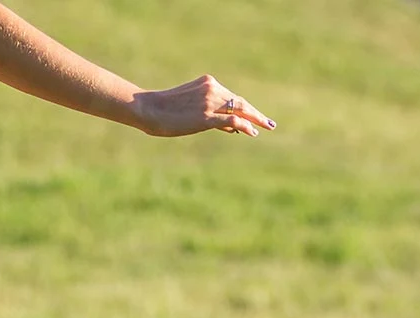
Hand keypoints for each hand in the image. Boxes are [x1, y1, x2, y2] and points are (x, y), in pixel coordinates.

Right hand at [132, 75, 274, 137]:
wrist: (149, 109)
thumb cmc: (165, 110)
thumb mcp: (191, 107)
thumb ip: (212, 114)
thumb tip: (233, 128)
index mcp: (208, 83)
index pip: (231, 97)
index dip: (245, 109)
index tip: (255, 118)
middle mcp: (212, 89)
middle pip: (240, 102)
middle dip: (256, 114)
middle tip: (270, 124)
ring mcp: (210, 102)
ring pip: (240, 109)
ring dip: (255, 119)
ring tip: (267, 127)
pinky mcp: (207, 116)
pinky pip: (232, 120)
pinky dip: (245, 125)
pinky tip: (253, 132)